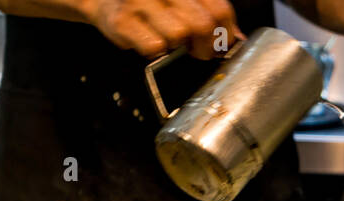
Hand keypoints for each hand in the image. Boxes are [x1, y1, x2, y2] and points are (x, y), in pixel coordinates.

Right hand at [85, 0, 243, 58]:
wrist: (106, 0)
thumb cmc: (151, 4)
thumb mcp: (184, 2)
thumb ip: (211, 14)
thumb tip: (237, 40)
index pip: (220, 10)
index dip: (225, 34)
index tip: (220, 44)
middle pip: (202, 24)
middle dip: (204, 47)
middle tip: (195, 50)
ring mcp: (142, 1)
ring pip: (178, 35)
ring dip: (177, 47)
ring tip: (170, 43)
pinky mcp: (123, 20)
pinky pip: (153, 46)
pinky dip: (156, 52)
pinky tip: (151, 44)